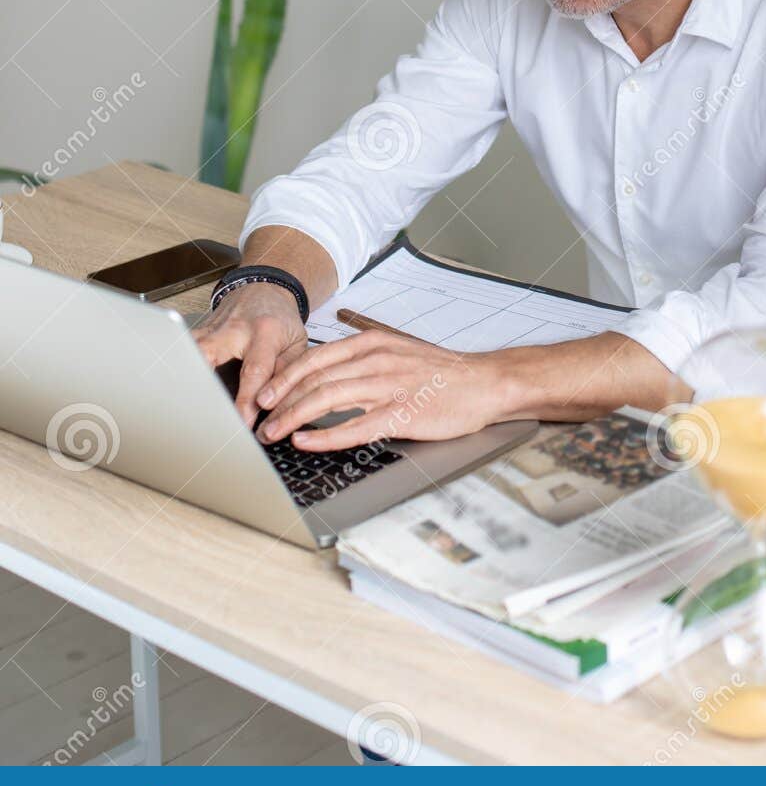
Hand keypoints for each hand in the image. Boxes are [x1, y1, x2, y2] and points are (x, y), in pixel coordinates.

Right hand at [193, 283, 307, 426]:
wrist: (267, 289)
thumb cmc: (281, 320)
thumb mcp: (297, 344)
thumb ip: (287, 374)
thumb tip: (274, 407)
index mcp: (265, 332)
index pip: (254, 371)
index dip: (247, 400)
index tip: (243, 423)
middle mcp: (235, 328)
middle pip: (209, 353)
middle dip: (201, 383)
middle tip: (200, 413)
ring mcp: (213, 328)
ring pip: (190, 349)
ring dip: (184, 374)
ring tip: (180, 403)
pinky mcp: (200, 331)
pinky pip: (185, 349)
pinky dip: (180, 365)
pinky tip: (173, 384)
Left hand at [254, 330, 510, 450]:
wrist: (484, 382)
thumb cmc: (440, 372)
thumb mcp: (397, 352)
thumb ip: (363, 361)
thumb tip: (326, 375)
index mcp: (373, 343)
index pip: (315, 358)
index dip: (284, 376)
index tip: (265, 393)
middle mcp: (376, 360)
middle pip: (315, 379)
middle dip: (281, 400)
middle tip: (260, 418)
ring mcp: (389, 386)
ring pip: (328, 399)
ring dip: (294, 418)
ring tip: (275, 433)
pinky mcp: (402, 414)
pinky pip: (355, 426)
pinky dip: (325, 436)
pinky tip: (307, 442)